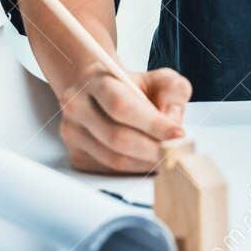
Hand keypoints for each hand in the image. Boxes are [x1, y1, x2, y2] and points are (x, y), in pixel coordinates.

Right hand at [55, 61, 191, 174]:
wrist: (103, 94)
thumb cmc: (134, 88)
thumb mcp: (160, 79)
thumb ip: (173, 94)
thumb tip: (172, 124)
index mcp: (96, 79)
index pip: (122, 105)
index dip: (152, 124)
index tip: (178, 134)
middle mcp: (77, 105)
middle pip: (116, 137)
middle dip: (152, 149)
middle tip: (176, 152)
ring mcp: (73, 132)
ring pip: (113, 159)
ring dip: (145, 163)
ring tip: (167, 157)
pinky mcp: (76, 155)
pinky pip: (109, 170)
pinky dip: (135, 170)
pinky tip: (148, 160)